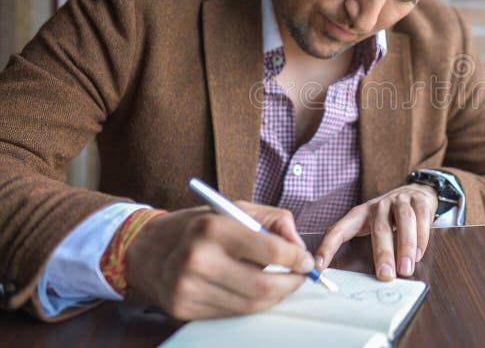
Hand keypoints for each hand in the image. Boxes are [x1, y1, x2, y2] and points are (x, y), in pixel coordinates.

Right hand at [125, 202, 313, 319]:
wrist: (142, 248)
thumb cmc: (195, 226)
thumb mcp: (233, 208)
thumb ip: (272, 220)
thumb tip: (299, 246)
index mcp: (213, 227)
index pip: (270, 251)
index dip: (296, 258)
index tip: (305, 260)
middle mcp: (198, 259)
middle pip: (263, 285)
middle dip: (290, 283)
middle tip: (300, 277)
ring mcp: (188, 288)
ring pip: (250, 304)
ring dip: (274, 296)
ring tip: (280, 283)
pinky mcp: (183, 309)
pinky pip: (231, 313)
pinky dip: (250, 304)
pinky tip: (254, 291)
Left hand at [314, 184, 437, 280]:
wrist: (417, 191)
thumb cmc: (389, 216)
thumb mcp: (369, 224)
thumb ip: (357, 241)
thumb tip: (338, 270)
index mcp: (360, 214)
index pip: (340, 229)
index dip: (328, 246)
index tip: (319, 266)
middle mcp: (379, 206)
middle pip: (380, 228)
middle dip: (382, 253)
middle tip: (385, 275)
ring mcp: (400, 201)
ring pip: (404, 221)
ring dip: (405, 246)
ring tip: (406, 269)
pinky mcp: (419, 201)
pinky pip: (421, 218)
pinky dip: (421, 237)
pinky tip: (419, 254)